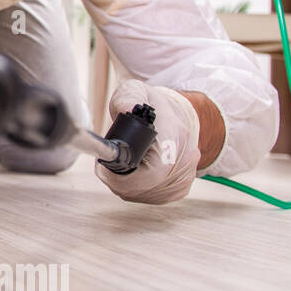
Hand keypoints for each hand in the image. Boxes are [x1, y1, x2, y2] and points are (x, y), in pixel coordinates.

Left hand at [97, 80, 200, 204]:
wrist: (175, 116)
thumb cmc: (151, 105)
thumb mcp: (135, 91)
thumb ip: (127, 98)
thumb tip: (125, 109)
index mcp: (174, 137)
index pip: (154, 172)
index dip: (125, 177)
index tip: (104, 168)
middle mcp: (185, 159)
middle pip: (146, 187)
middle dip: (118, 181)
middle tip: (104, 168)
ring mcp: (185, 176)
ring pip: (148, 195)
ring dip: (126, 187)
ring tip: (116, 170)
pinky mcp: (181, 188)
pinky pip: (155, 198)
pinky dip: (138, 191)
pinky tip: (130, 177)